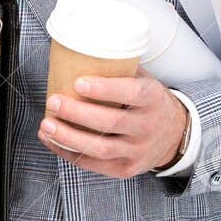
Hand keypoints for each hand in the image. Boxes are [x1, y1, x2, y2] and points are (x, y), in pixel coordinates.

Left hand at [38, 66, 186, 179]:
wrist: (173, 135)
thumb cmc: (150, 103)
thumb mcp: (145, 81)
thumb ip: (120, 70)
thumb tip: (79, 52)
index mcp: (154, 99)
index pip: (133, 94)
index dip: (105, 89)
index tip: (79, 83)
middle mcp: (148, 127)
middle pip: (111, 123)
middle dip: (77, 113)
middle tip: (54, 101)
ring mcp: (137, 151)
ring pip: (100, 148)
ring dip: (68, 137)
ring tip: (47, 125)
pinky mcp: (125, 168)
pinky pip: (93, 164)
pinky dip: (68, 153)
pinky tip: (51, 140)